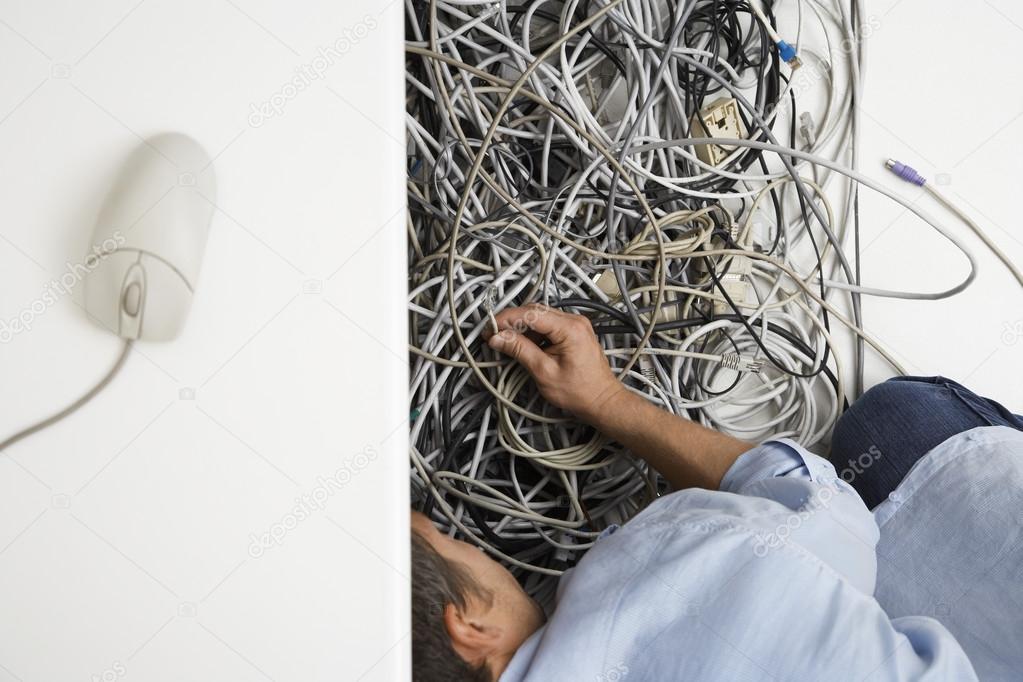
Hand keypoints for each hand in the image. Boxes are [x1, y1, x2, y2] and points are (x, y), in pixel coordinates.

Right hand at [486, 304, 626, 423]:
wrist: (601, 401)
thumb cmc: (580, 392)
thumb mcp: (544, 372)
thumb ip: (520, 350)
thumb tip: (499, 338)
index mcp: (569, 328)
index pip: (530, 313)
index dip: (506, 319)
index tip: (490, 329)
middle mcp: (574, 321)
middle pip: (534, 311)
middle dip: (511, 322)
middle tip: (494, 336)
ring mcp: (575, 325)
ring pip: (539, 317)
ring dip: (521, 328)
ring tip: (507, 343)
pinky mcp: (573, 332)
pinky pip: (548, 325)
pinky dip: (533, 333)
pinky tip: (524, 346)